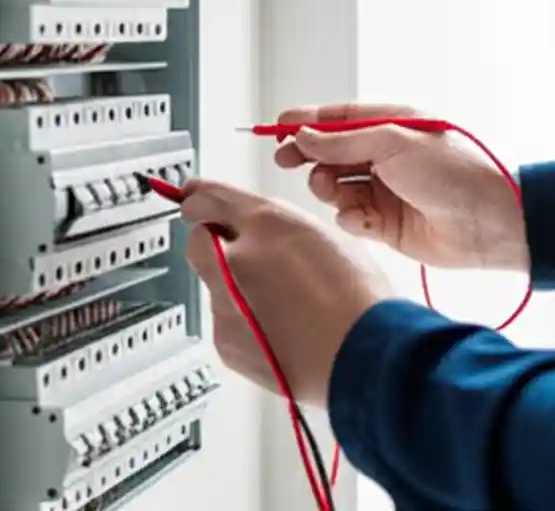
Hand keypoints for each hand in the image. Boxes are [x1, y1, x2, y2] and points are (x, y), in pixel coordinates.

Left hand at [180, 178, 392, 405]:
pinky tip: (280, 330)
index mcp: (266, 224)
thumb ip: (281, 230)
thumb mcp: (326, 239)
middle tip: (241, 255)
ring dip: (237, 288)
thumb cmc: (358, 302)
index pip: (211, 198)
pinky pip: (227, 321)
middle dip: (214, 243)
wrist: (361, 358)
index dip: (200, 197)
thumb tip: (262, 232)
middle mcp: (236, 258)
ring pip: (216, 285)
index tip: (192, 197)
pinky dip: (244, 322)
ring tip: (285, 307)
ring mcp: (226, 302)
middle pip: (199, 240)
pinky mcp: (225, 341)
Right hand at [274, 103, 529, 270]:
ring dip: (328, 187)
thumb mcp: (394, 142)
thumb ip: (343, 140)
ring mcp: (386, 189)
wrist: (489, 222)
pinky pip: (350, 216)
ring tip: (336, 189)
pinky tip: (361, 217)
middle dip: (308, 154)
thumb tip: (303, 135)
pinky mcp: (386, 223)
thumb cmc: (454, 172)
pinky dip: (349, 216)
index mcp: (393, 124)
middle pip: (331, 152)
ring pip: (335, 186)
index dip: (306, 121)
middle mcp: (387, 155)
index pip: (339, 118)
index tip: (276, 127)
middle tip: (286, 159)